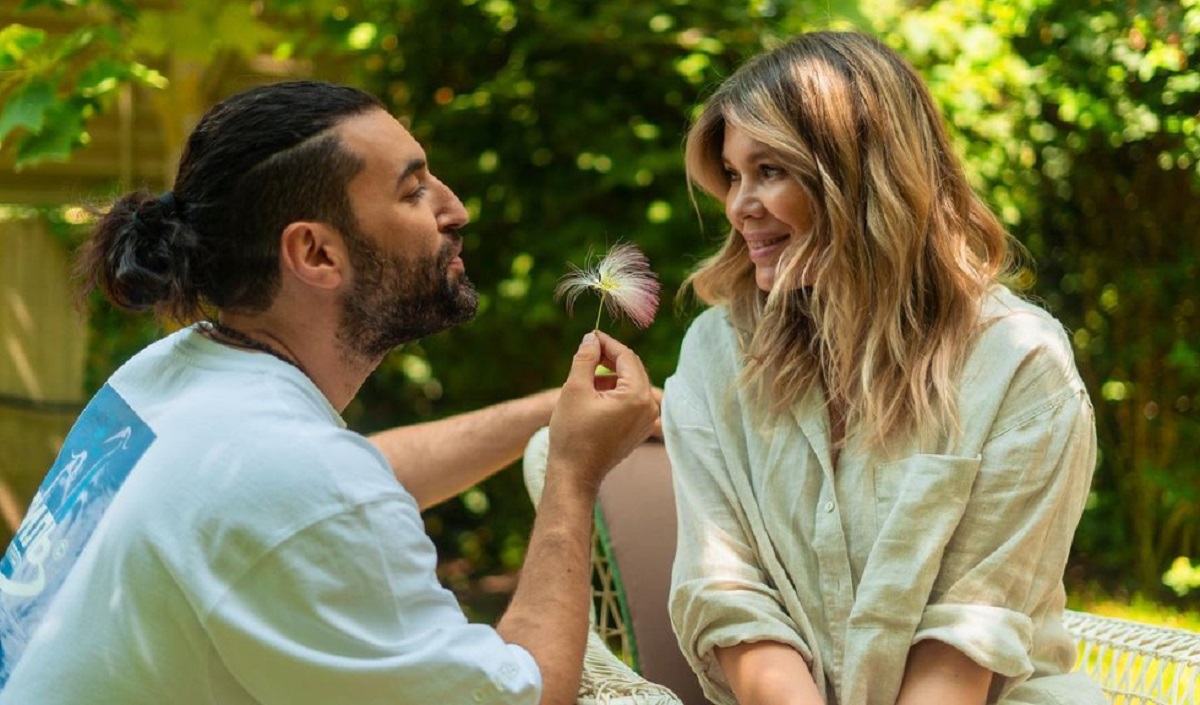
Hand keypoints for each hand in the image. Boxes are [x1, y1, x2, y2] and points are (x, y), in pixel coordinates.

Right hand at [547, 331, 657, 494]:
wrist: (574, 474)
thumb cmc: (572, 433)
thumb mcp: (575, 389)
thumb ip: (586, 358)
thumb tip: (592, 338)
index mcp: (637, 396)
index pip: (626, 357)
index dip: (607, 343)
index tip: (590, 336)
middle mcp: (649, 408)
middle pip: (633, 369)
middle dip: (610, 358)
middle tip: (588, 351)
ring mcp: (646, 421)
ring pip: (632, 384)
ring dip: (611, 375)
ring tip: (587, 377)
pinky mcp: (639, 430)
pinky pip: (632, 401)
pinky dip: (615, 392)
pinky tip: (594, 395)